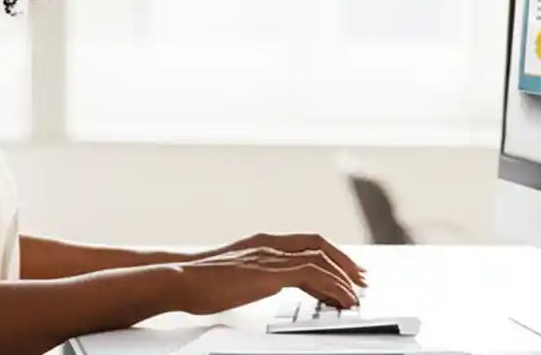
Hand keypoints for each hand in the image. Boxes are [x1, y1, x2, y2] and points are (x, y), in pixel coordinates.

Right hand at [199, 233, 367, 287]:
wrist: (180, 279)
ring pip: (321, 258)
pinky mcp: (270, 272)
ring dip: (343, 277)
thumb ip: (252, 273)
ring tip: (355, 295)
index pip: (306, 241)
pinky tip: (340, 299)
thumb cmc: (200, 281)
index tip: (344, 269)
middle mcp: (269, 244)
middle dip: (344, 262)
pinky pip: (313, 274)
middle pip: (319, 244)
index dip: (329, 254)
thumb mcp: (233, 273)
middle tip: (361, 280)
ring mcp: (270, 255)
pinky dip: (333, 286)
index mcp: (262, 242)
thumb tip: (261, 282)